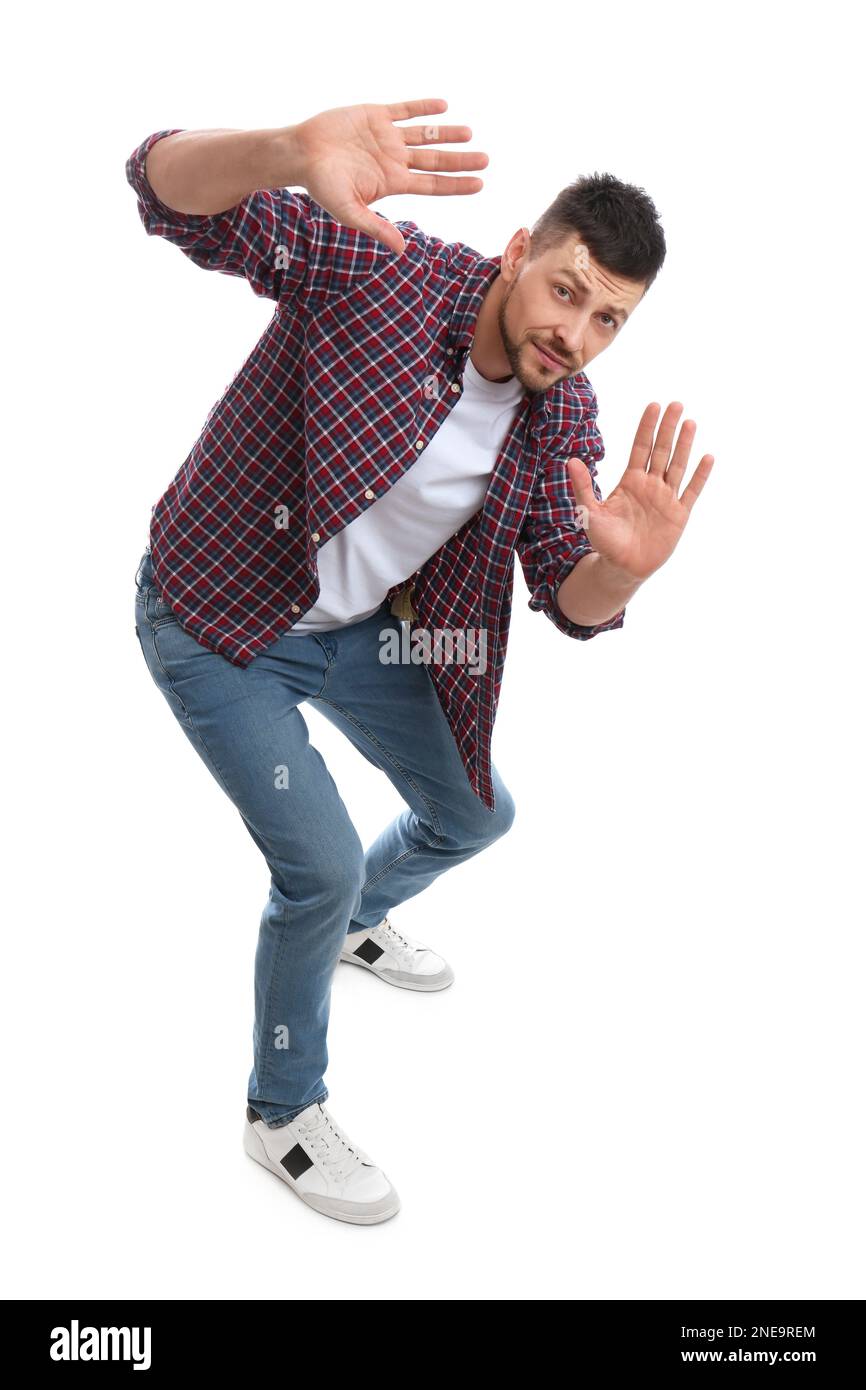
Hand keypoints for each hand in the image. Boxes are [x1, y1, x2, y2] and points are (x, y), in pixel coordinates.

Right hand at [291, 97, 487, 254]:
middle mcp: (394, 160)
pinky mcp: (375, 115)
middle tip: (486, 159)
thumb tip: (402, 250)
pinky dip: (423, 107)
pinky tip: (443, 107)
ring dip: (447, 133)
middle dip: (461, 160)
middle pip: (435, 160)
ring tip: (470, 133)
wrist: (299, 153)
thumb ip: (377, 227)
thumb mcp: (350, 211)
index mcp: (392, 182)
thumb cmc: (321, 185)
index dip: (457, 184)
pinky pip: (404, 110)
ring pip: (425, 134)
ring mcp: (386, 137)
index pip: (433, 184)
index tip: (481, 183)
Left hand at [566, 402, 714, 581]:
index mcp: (630, 481)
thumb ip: (583, 486)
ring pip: (677, 466)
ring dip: (684, 445)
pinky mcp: (678, 515)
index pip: (640, 448)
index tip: (654, 406)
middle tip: (676, 404)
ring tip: (690, 422)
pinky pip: (691, 491)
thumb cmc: (604, 541)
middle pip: (661, 451)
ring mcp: (666, 498)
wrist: (621, 567)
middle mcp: (650, 485)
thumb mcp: (590, 512)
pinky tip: (707, 458)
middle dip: (668, 428)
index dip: (647, 427)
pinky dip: (699, 476)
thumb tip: (571, 460)